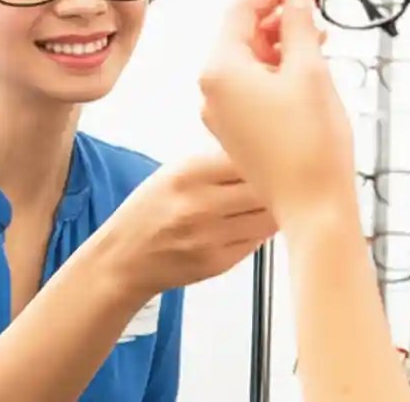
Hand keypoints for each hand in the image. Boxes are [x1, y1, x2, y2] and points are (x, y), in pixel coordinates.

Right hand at [113, 151, 277, 296]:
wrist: (124, 259)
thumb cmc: (151, 210)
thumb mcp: (175, 171)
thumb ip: (217, 160)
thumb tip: (262, 147)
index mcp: (189, 174)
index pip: (248, 158)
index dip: (268, 157)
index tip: (277, 155)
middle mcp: (200, 205)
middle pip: (264, 188)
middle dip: (278, 183)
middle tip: (285, 180)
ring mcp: (211, 237)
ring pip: (268, 218)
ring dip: (276, 208)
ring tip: (273, 201)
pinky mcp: (219, 262)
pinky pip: (258, 241)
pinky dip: (262, 231)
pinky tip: (252, 223)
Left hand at [198, 0, 356, 230]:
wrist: (313, 207)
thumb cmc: (310, 147)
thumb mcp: (310, 69)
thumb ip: (300, 24)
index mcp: (220, 70)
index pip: (241, 9)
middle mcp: (213, 91)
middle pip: (243, 34)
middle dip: (279, 14)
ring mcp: (224, 114)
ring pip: (251, 61)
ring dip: (282, 43)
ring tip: (318, 33)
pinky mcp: (239, 132)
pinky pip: (254, 87)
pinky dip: (279, 70)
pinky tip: (307, 66)